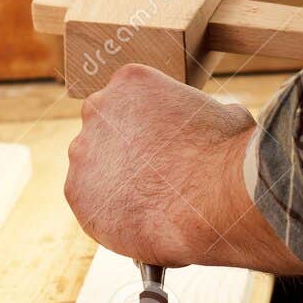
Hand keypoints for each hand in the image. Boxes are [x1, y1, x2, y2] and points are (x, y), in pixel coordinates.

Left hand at [64, 63, 302, 274]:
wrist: (211, 198)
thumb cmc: (225, 155)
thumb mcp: (225, 115)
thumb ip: (206, 113)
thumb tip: (220, 118)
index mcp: (130, 81)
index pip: (128, 101)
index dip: (146, 127)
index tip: (161, 147)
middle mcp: (97, 109)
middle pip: (104, 130)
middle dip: (123, 151)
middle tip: (152, 175)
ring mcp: (83, 151)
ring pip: (93, 168)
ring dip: (114, 183)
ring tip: (149, 203)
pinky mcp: (77, 192)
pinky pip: (89, 204)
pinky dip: (109, 214)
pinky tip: (137, 221)